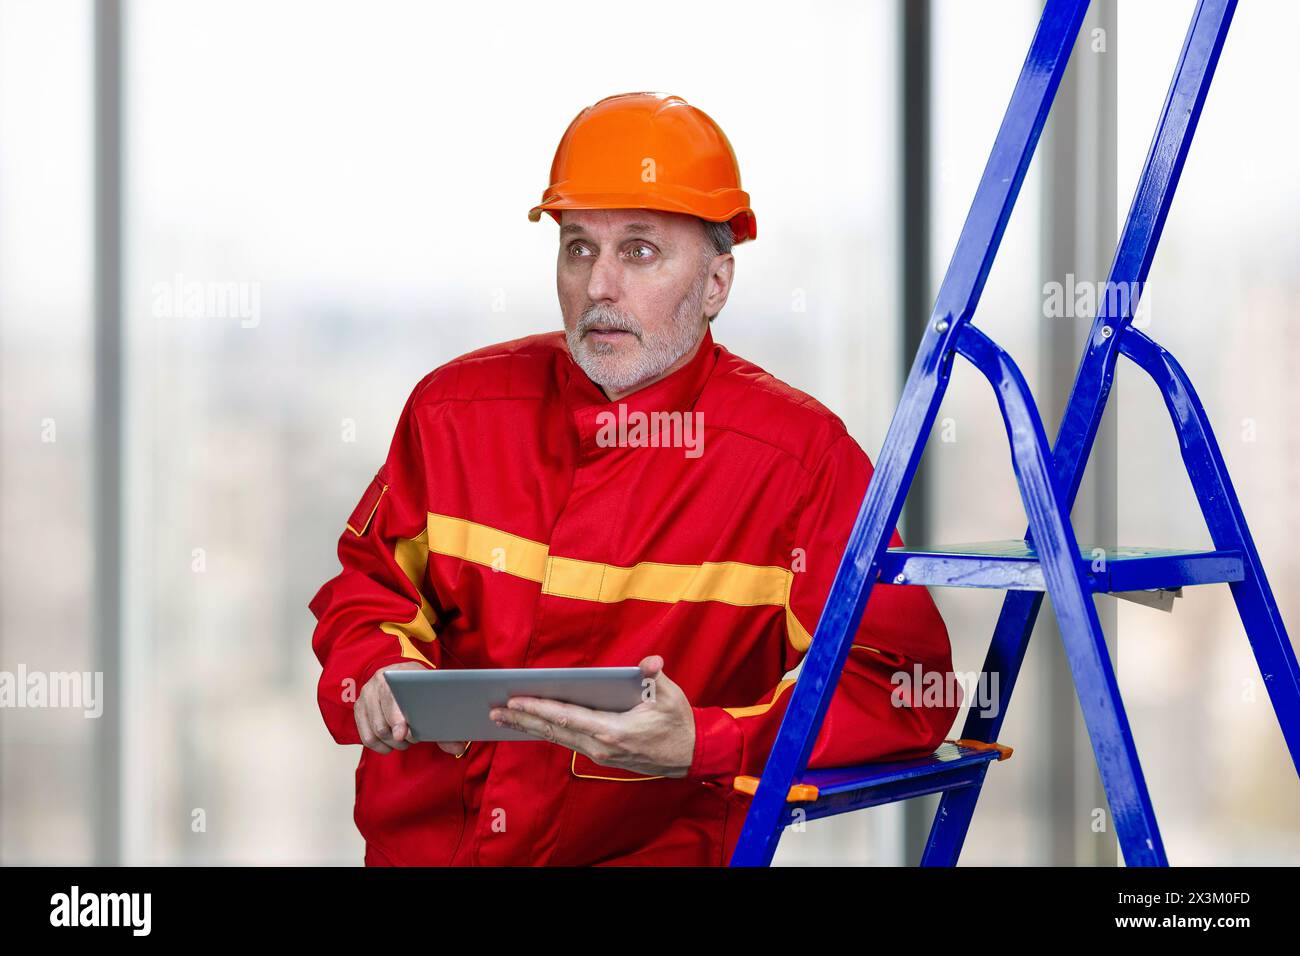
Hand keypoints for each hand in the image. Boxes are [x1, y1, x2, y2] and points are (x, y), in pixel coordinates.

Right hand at [355, 662, 468, 755]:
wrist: (398, 673)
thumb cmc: (418, 686)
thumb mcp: (432, 694)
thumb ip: (444, 722)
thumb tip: (458, 749)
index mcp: (395, 675)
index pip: (393, 699)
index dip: (398, 719)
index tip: (404, 734)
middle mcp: (376, 685)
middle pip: (383, 723)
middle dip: (400, 737)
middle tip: (413, 738)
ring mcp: (365, 697)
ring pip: (375, 732)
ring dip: (392, 743)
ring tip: (405, 739)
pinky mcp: (358, 709)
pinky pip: (366, 737)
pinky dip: (380, 746)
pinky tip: (392, 744)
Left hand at [489, 655, 694, 776]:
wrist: (690, 755)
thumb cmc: (678, 723)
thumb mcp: (670, 695)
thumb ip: (654, 676)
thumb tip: (650, 663)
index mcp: (613, 731)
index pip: (567, 717)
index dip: (539, 708)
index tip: (515, 700)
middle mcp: (601, 746)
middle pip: (554, 730)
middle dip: (522, 719)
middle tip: (494, 711)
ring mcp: (600, 754)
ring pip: (557, 738)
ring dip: (529, 727)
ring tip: (503, 717)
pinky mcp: (601, 755)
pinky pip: (567, 741)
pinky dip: (546, 731)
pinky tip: (531, 724)